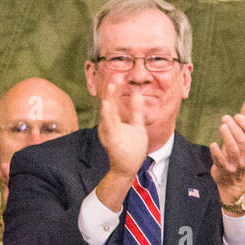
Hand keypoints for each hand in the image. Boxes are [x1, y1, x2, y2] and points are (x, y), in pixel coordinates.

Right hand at [93, 82, 149, 210]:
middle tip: (114, 76)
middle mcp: (109, 125)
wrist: (127, 169)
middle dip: (111, 90)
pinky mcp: (111, 140)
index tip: (119, 76)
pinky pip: (109, 126)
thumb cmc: (131, 149)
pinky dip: (107, 115)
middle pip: (109, 104)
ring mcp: (109, 132)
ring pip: (107, 113)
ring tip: (110, 86)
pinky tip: (107, 105)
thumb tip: (138, 93)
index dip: (116, 89)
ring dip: (108, 99)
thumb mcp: (136, 125)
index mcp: (115, 121)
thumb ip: (136, 110)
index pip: (115, 101)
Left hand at [210, 96, 244, 202]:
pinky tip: (212, 144)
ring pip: (233, 150)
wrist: (233, 181)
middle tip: (225, 118)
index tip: (237, 115)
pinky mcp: (224, 169)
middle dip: (235, 128)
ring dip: (227, 137)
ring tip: (222, 126)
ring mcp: (236, 164)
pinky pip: (221, 161)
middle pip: (242, 141)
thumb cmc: (239, 153)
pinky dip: (216, 153)